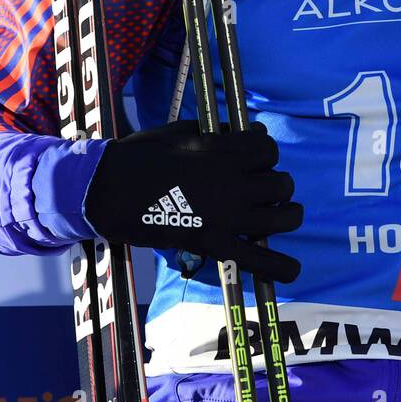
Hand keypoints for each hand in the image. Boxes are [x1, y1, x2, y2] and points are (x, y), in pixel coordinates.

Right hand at [84, 119, 302, 282]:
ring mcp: (226, 216)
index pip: (269, 150)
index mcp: (224, 153)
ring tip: (286, 213)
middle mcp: (233, 183)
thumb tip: (251, 131)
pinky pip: (255, 258)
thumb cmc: (141, 155)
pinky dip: (278, 267)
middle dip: (278, 184)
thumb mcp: (183, 132)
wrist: (108, 188)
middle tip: (266, 189)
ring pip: (281, 216)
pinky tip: (292, 270)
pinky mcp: (213, 243)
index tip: (257, 160)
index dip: (266, 154)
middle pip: (280, 183)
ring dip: (288, 214)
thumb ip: (221, 133)